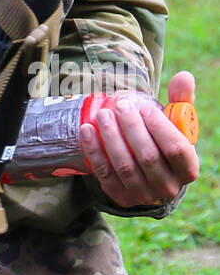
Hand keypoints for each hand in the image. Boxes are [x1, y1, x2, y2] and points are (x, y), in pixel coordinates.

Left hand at [80, 70, 198, 207]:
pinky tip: (87, 130)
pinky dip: (94, 152)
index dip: (159, 127)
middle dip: (131, 128)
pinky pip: (105, 174)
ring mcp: (143, 195)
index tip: (143, 107)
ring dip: (111, 138)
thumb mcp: (175, 122)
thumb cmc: (163, 139)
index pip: (176, 149)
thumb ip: (181, 100)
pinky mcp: (120, 197)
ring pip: (125, 166)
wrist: (146, 168)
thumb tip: (184, 77)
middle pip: (148, 157)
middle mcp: (168, 187)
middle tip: (120, 105)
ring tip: (103, 114)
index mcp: (188, 169)